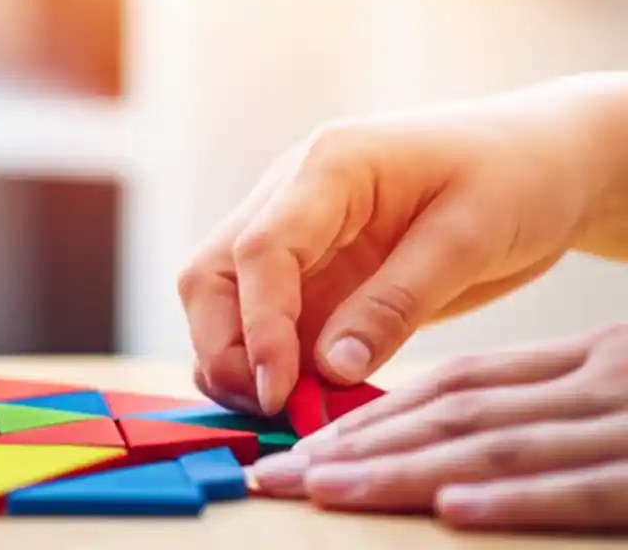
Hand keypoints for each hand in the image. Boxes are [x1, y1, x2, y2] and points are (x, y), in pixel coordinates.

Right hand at [176, 74, 627, 414]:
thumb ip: (396, 303)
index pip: (261, 248)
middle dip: (224, 346)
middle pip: (211, 274)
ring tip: (286, 412)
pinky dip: (269, 364)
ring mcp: (293, 235)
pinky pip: (263, 321)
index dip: (260, 324)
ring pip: (222, 300)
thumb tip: (331, 371)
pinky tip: (305, 400)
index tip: (278, 390)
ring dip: (236, 359)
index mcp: (328, 166)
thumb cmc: (516, 177)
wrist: (540, 162)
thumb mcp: (471, 237)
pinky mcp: (308, 272)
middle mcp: (289, 196)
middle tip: (269, 409)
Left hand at [252, 325, 627, 530]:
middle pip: (456, 410)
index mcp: (584, 361)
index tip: (304, 450)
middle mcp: (597, 382)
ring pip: (498, 442)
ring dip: (403, 467)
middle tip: (276, 475)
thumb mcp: (627, 386)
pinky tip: (451, 507)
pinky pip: (587, 488)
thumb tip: (460, 441)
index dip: (373, 415)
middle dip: (357, 445)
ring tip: (323, 487)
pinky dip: (514, 497)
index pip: (459, 382)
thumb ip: (552, 405)